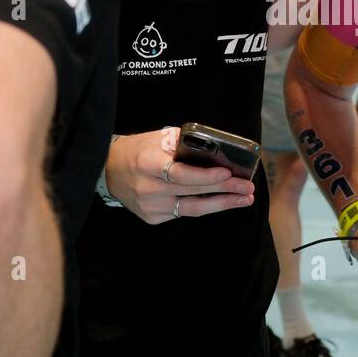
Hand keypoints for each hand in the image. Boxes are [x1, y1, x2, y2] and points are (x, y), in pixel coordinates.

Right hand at [104, 128, 255, 224]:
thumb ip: (184, 142)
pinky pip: (183, 213)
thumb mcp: (158, 138)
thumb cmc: (138, 150)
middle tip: (248, 188)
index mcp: (148, 163)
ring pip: (192, 209)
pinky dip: (203, 206)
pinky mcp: (152, 218)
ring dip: (222, 204)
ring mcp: (150, 207)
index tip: (228, 172)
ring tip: (244, 199)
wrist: (109, 170)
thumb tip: (217, 147)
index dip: (206, 176)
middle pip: (192, 193)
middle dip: (225, 191)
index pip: (182, 174)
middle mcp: (148, 188)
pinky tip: (220, 200)